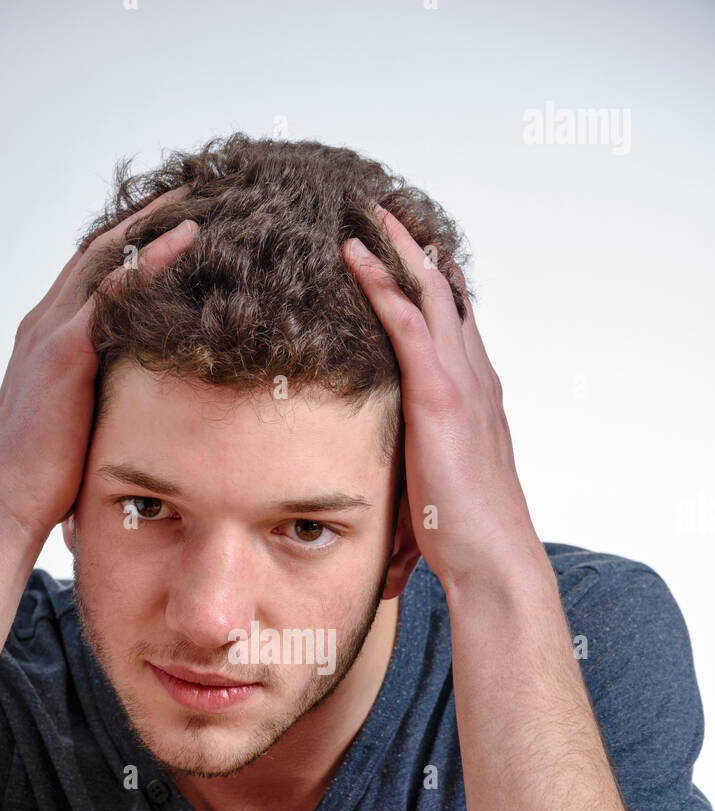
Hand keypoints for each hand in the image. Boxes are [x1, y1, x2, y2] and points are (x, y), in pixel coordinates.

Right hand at [0, 184, 198, 544]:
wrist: (5, 504)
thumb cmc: (46, 478)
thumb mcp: (82, 423)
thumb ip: (106, 396)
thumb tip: (148, 406)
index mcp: (47, 336)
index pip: (93, 270)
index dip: (133, 240)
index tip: (177, 219)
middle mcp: (45, 322)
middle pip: (101, 248)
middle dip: (149, 215)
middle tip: (199, 187)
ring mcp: (51, 332)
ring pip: (108, 255)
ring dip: (157, 222)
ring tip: (207, 197)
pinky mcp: (63, 352)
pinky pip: (112, 290)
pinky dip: (151, 259)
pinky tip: (189, 239)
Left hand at [342, 207, 541, 590]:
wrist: (494, 558)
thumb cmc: (468, 536)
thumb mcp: (442, 487)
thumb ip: (422, 465)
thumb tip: (396, 475)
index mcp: (478, 399)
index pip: (457, 327)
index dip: (438, 287)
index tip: (417, 256)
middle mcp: (476, 380)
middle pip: (447, 296)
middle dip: (418, 251)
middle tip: (390, 213)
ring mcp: (461, 385)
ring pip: (429, 295)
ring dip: (398, 250)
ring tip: (369, 213)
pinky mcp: (439, 399)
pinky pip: (408, 325)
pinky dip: (382, 285)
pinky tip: (356, 258)